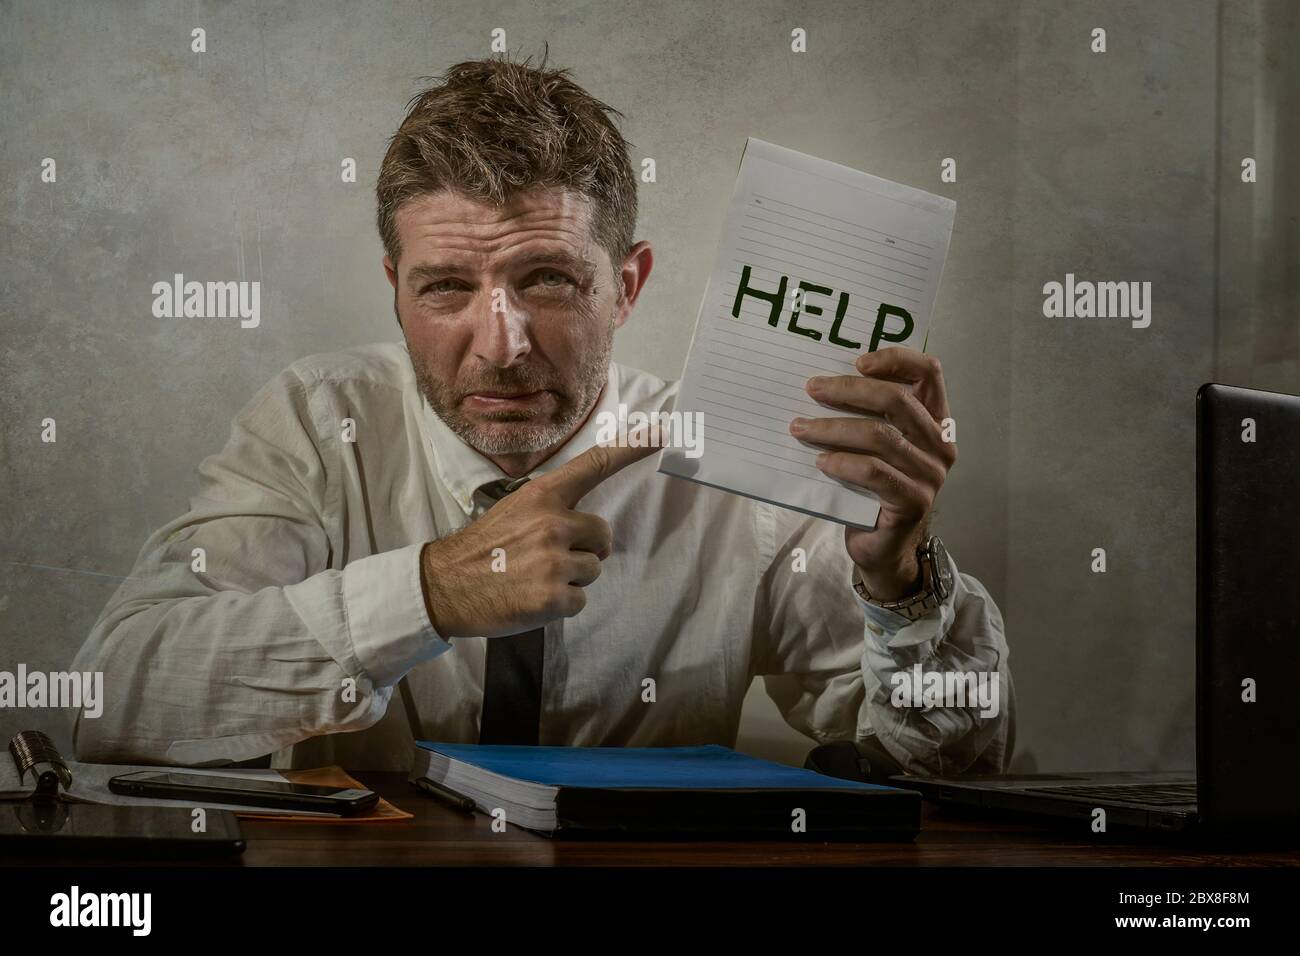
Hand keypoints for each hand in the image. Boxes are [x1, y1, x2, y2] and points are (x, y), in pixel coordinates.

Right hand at [419, 434, 660, 637]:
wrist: (444, 586)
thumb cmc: (483, 548)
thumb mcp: (514, 510)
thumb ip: (551, 508)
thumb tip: (586, 523)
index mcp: (542, 496)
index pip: (594, 465)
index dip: (631, 448)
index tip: (662, 430)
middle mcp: (552, 523)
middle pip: (602, 535)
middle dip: (585, 549)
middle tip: (547, 558)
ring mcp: (553, 561)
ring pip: (592, 570)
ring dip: (571, 579)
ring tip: (535, 578)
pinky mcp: (552, 597)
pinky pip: (580, 600)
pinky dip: (560, 604)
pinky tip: (532, 599)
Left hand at [790, 347, 956, 600]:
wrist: (881, 547)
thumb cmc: (870, 489)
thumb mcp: (873, 446)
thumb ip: (866, 415)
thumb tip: (822, 382)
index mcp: (935, 421)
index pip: (929, 373)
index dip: (896, 359)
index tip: (857, 361)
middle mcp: (940, 445)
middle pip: (898, 400)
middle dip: (849, 390)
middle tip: (812, 388)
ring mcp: (930, 476)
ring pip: (881, 436)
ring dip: (833, 428)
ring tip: (801, 428)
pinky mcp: (913, 503)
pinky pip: (874, 473)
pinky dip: (843, 463)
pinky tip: (821, 462)